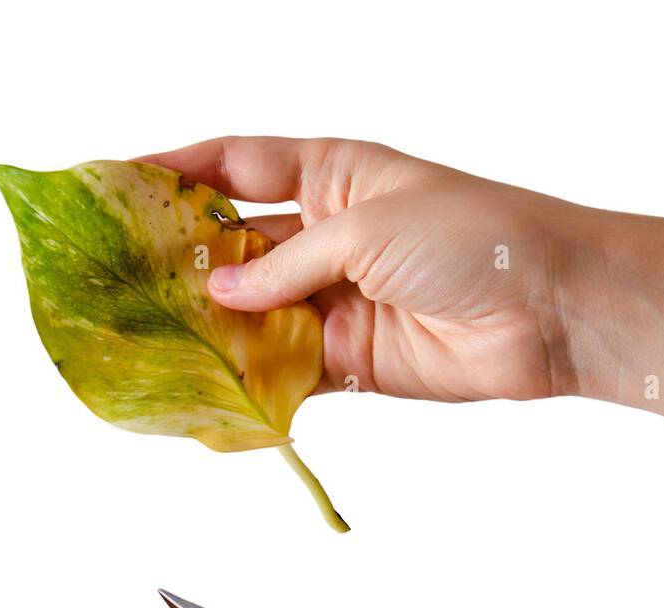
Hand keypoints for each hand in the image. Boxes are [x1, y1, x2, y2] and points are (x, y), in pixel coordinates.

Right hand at [142, 136, 591, 402]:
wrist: (546, 309)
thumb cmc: (472, 233)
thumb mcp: (367, 226)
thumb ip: (288, 265)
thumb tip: (221, 296)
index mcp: (333, 175)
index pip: (237, 165)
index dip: (177, 172)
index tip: (118, 182)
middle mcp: (328, 235)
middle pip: (237, 246)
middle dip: (182, 261)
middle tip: (121, 278)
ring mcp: (337, 300)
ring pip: (256, 316)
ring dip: (211, 329)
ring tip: (151, 339)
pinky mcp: (354, 360)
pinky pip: (289, 371)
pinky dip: (254, 381)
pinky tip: (212, 386)